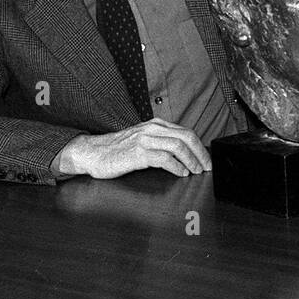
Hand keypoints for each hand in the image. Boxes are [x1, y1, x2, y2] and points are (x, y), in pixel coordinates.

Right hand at [52, 119, 211, 178]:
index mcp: (156, 124)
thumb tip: (185, 155)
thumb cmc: (117, 149)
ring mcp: (145, 140)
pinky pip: (164, 158)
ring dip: (192, 160)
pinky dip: (177, 166)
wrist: (92, 152)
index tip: (207, 159)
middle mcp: (152, 129)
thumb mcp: (143, 139)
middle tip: (207, 167)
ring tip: (196, 171)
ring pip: (178, 146)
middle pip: (187, 137)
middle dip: (201, 153)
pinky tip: (181, 173)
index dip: (200, 147)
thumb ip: (162, 142)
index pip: (187, 132)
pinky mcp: (137, 153)